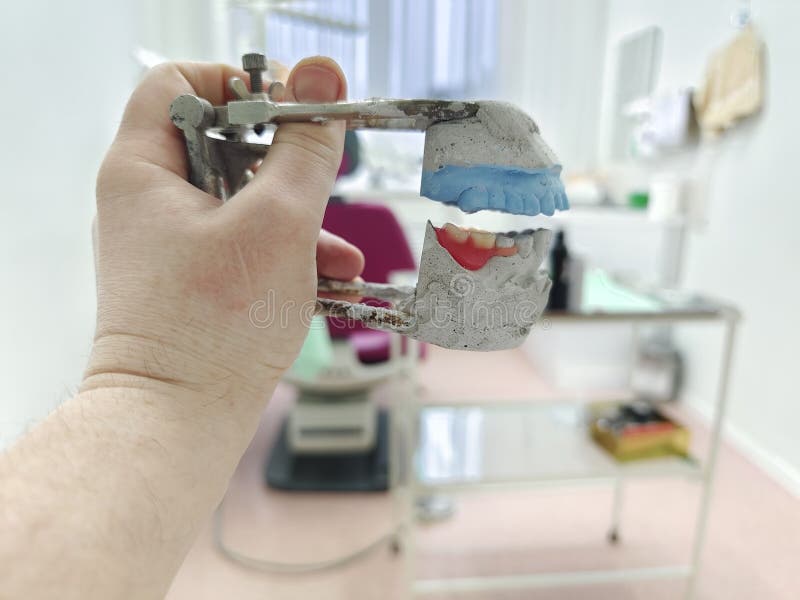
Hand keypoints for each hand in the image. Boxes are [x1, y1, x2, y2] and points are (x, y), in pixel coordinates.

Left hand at [86, 57, 362, 403]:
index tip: (293, 109)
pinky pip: (244, 243)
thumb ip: (306, 151)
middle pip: (221, 141)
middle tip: (322, 176)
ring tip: (343, 253)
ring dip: (299, 217)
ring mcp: (169, 242)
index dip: (240, 83)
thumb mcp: (280, 223)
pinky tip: (333, 280)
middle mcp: (147, 200)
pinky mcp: (193, 278)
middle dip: (284, 162)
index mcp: (143, 169)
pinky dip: (286, 254)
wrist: (178, 420)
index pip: (180, 83)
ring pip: (241, 199)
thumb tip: (323, 85)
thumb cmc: (214, 326)